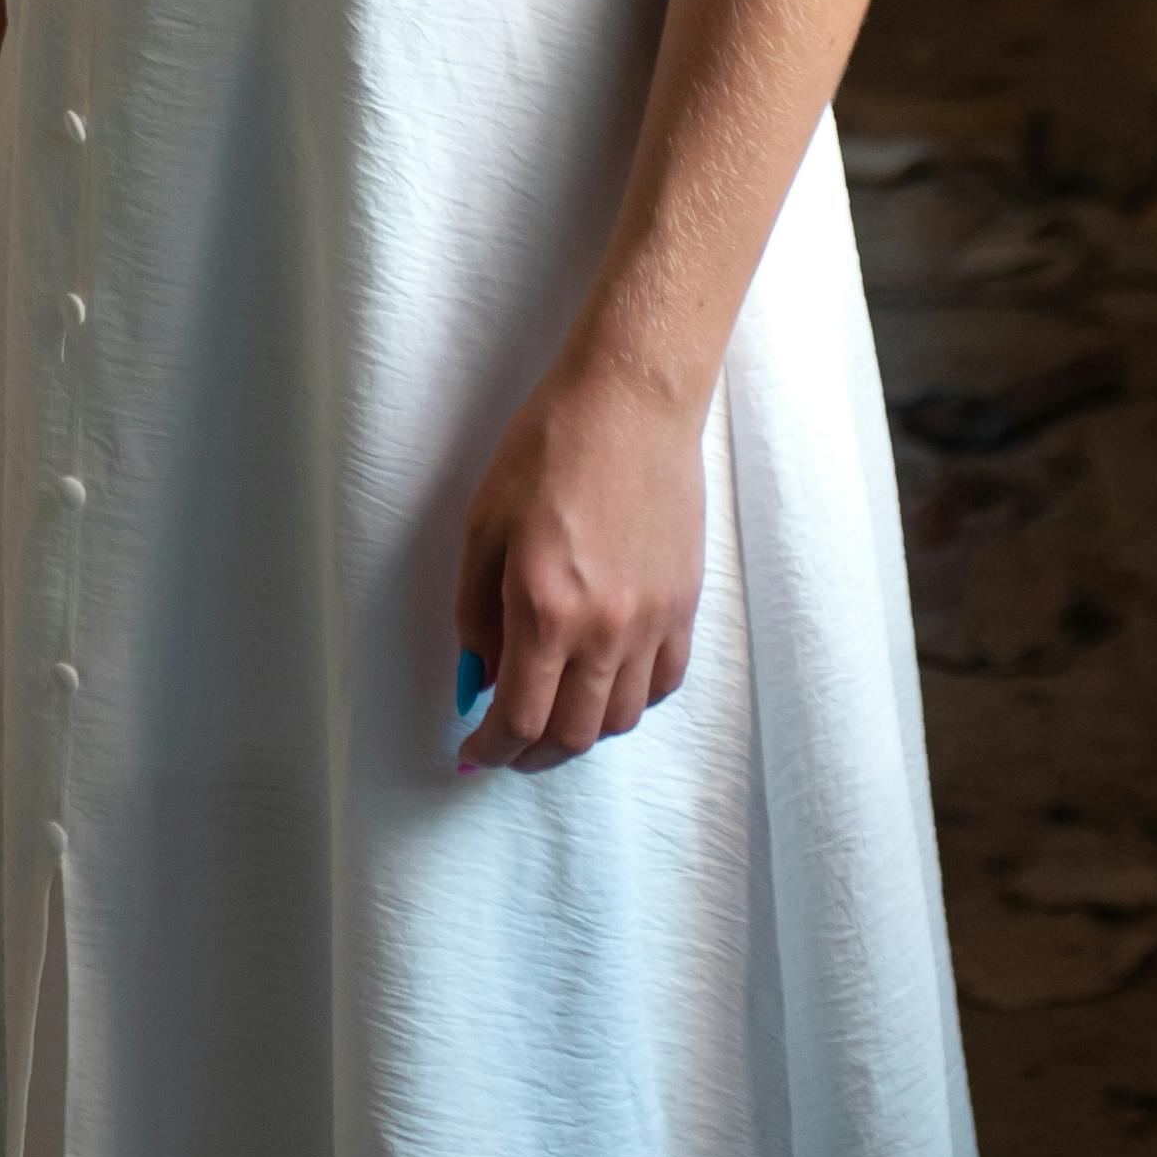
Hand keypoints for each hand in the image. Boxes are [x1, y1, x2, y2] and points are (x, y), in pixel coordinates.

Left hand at [453, 340, 705, 769]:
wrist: (632, 400)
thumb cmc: (547, 446)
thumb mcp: (483, 523)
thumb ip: (475, 612)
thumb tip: (479, 679)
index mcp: (545, 607)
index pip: (519, 718)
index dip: (490, 751)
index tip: (471, 753)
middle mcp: (606, 628)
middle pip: (572, 735)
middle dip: (529, 756)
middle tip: (503, 747)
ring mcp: (654, 620)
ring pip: (620, 720)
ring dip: (580, 733)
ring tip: (551, 715)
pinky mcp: (685, 605)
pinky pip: (663, 684)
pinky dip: (630, 701)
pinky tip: (604, 685)